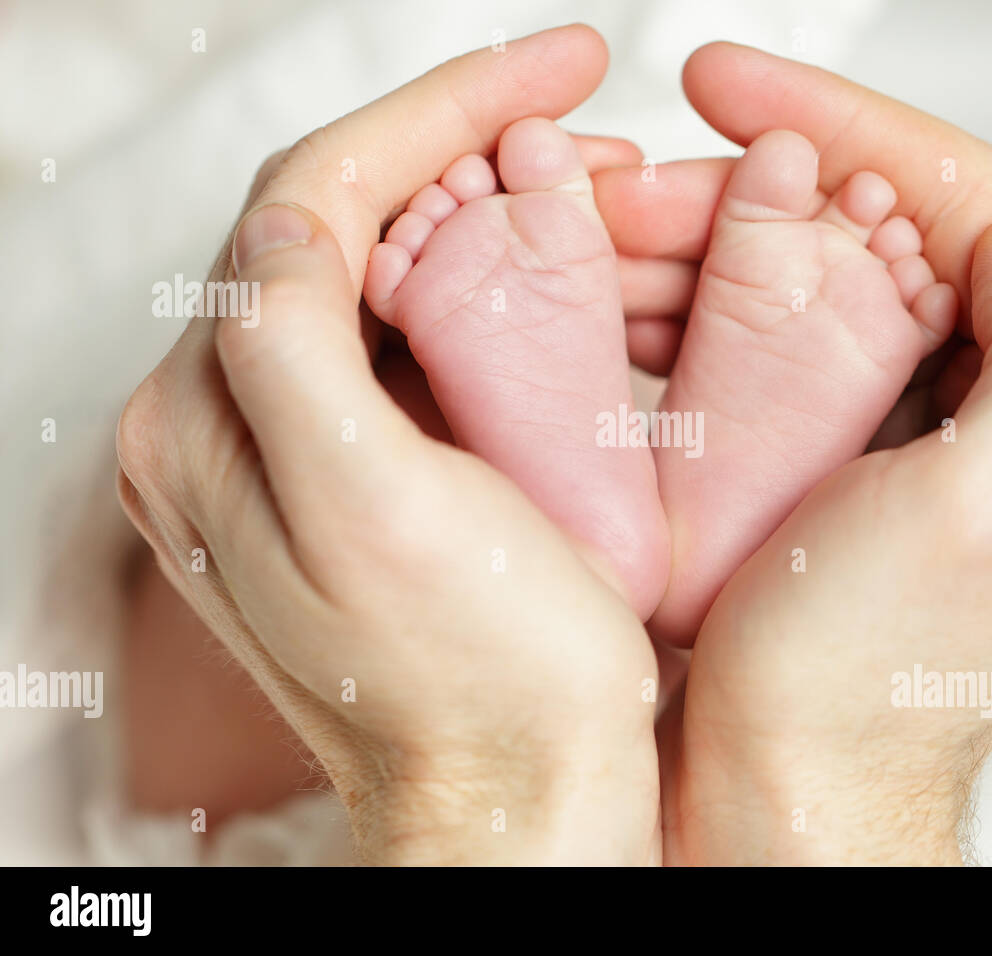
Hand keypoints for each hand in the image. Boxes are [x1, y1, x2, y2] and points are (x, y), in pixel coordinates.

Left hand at [115, 26, 661, 864]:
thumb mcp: (379, 517)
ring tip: (592, 179)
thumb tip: (294, 216)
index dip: (435, 113)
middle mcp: (233, 429)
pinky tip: (557, 264)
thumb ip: (293, 355)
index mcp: (218, 426)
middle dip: (467, 148)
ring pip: (378, 268)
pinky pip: (408, 335)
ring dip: (481, 204)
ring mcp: (295, 450)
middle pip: (340, 222)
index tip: (556, 67)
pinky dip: (484, 278)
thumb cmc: (483, 681)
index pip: (311, 201)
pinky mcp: (359, 472)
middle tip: (586, 119)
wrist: (520, 794)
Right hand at [633, 44, 991, 863]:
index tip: (719, 82)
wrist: (779, 792)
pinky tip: (617, 309)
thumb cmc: (864, 684)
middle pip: (874, 235)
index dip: (840, 125)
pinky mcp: (840, 466)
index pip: (968, 203)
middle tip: (623, 187)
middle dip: (739, 194)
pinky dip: (691, 316)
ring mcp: (917, 437)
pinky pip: (768, 352)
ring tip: (596, 243)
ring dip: (700, 250)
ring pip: (809, 285)